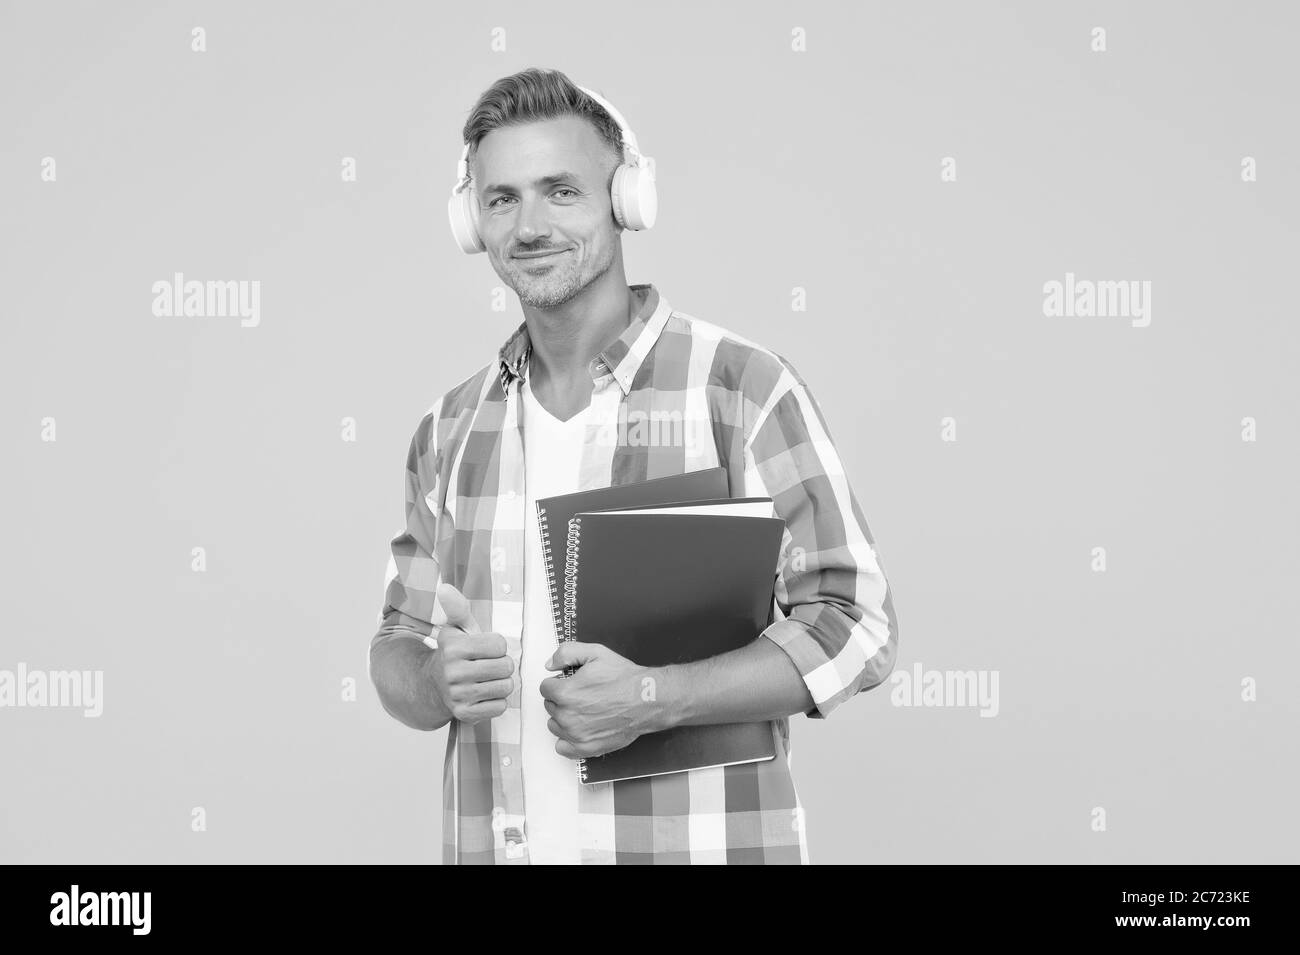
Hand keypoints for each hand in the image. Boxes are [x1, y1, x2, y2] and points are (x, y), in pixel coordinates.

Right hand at [426, 583, 516, 724]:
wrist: (431, 686)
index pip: (500, 644)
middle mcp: (453, 672)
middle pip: (506, 667)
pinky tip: (485, 695)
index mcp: (453, 647)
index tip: (485, 648)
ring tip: (489, 679)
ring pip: (506, 687)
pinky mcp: (464, 714)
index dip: (497, 646)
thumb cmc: (453, 655)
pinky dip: (497, 701)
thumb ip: (457, 608)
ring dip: (502, 683)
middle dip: (503, 665)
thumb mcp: (456, 629)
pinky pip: (500, 707)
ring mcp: (458, 695)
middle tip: (490, 665)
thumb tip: (444, 587)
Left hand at [539, 642, 658, 759]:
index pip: (545, 688)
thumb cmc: (624, 678)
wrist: (647, 699)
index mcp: (565, 693)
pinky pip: (562, 747)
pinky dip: (568, 739)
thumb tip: (550, 665)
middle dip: (561, 699)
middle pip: (550, 706)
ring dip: (563, 717)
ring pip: (554, 725)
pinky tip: (580, 728)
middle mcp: (567, 716)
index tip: (570, 683)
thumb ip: (566, 653)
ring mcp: (576, 734)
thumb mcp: (595, 653)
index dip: (558, 682)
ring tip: (584, 710)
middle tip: (582, 694)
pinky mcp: (586, 748)